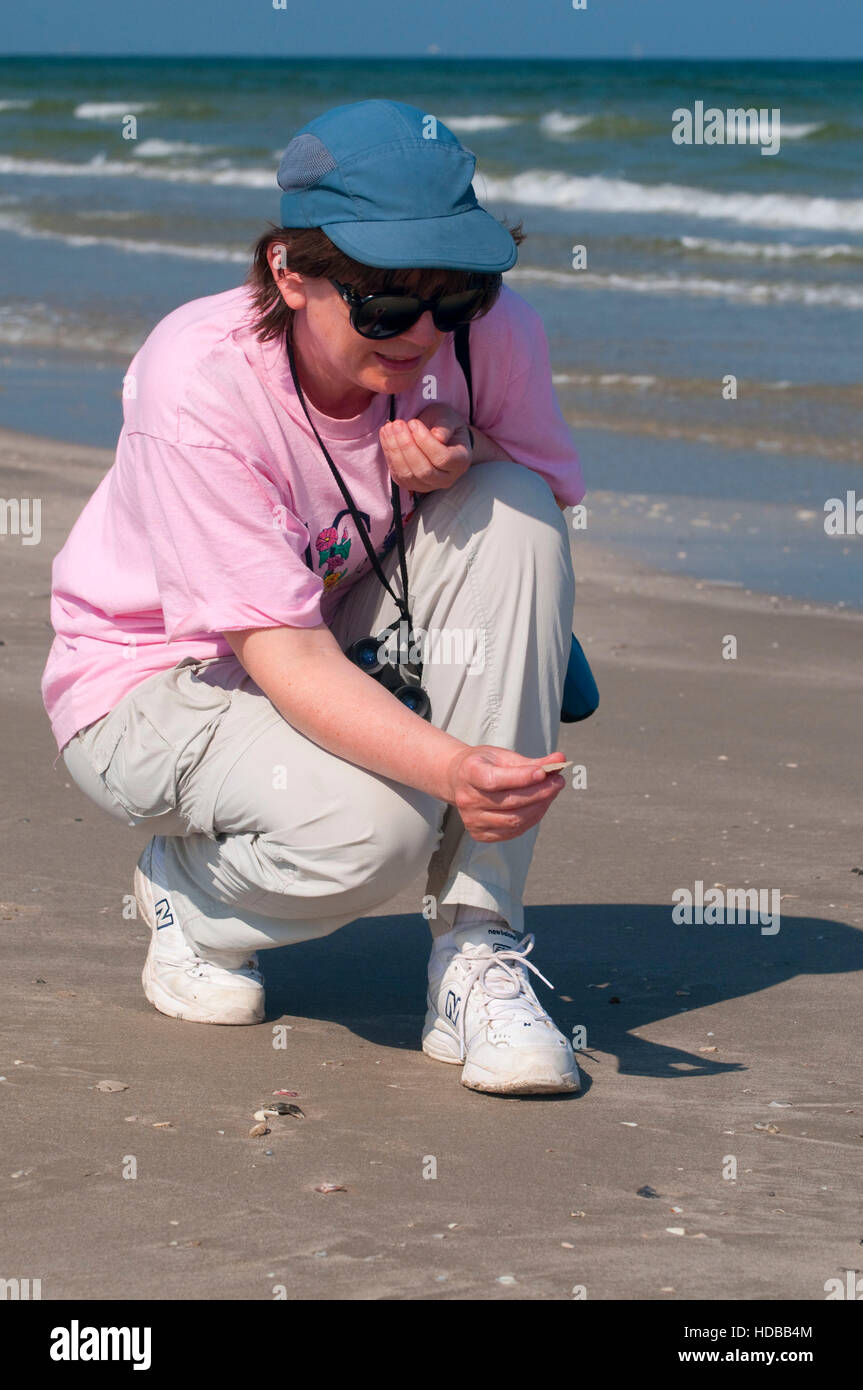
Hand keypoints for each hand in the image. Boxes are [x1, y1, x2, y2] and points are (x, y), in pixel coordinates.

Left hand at [379, 403, 471, 493]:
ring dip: (395, 451)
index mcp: (460, 461)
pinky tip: (386, 436)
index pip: (443, 458)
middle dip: (407, 446)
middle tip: (397, 424)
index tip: (413, 423)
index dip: (425, 441)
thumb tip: (438, 436)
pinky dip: (389, 455)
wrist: (438, 436)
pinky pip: (398, 474)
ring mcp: (428, 485)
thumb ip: (444, 425)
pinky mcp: (411, 485)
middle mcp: (447, 479)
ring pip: (408, 475)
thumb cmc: (444, 424)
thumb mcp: (447, 417)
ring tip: (389, 428)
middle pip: (424, 470)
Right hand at [444, 745, 567, 841]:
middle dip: (540, 792)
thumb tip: (560, 760)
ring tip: (551, 793)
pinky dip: (531, 819)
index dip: (521, 778)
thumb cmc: (483, 765)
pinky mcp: (480, 834)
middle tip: (558, 782)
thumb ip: (532, 761)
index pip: (495, 780)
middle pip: (510, 802)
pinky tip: (539, 806)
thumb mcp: (502, 756)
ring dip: (540, 807)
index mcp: (469, 773)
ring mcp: (472, 820)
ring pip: (515, 820)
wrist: (458, 780)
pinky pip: (513, 831)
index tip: (544, 772)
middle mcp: (467, 799)